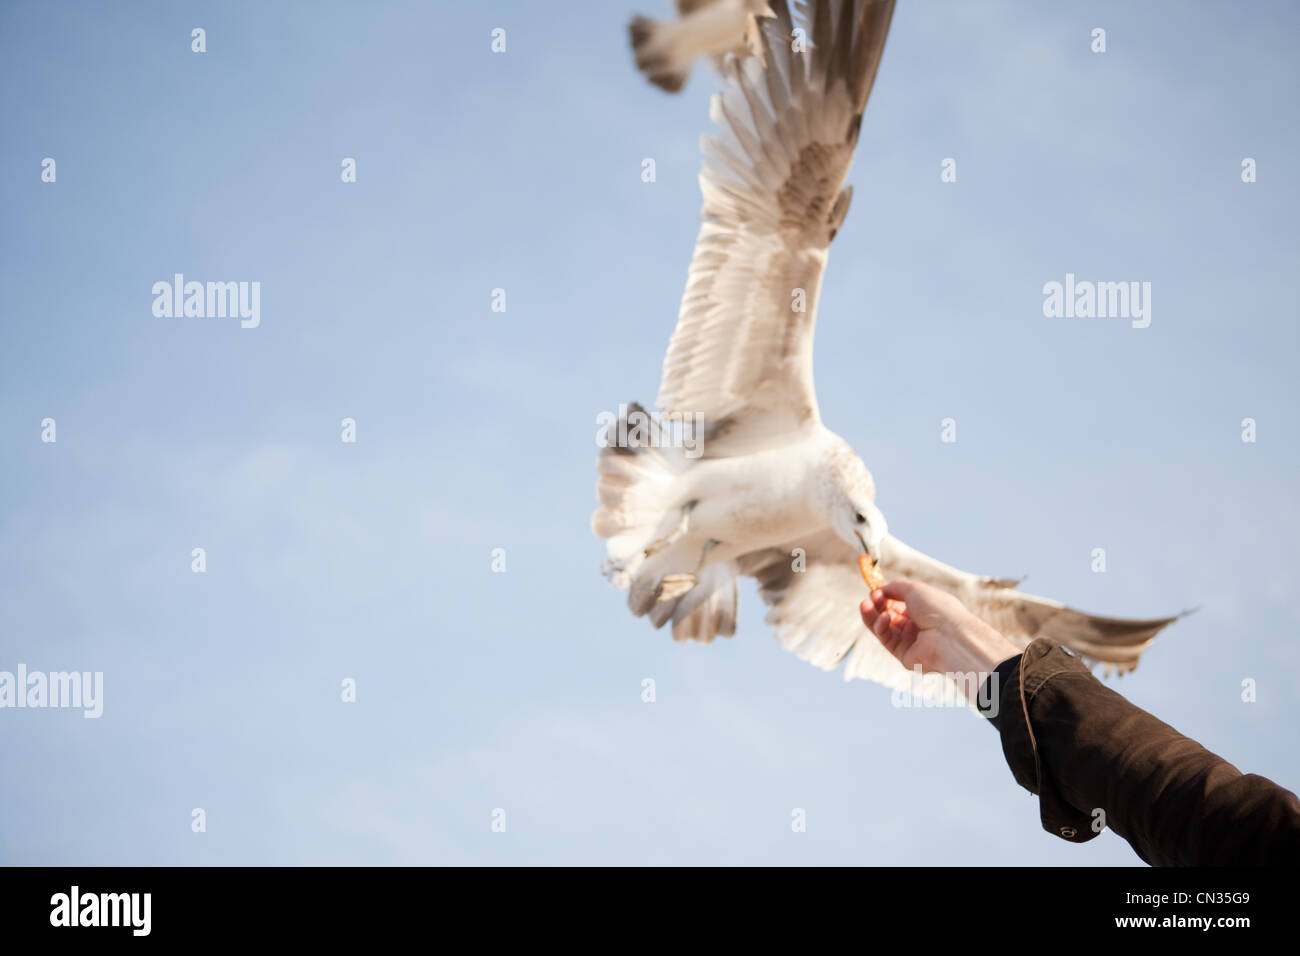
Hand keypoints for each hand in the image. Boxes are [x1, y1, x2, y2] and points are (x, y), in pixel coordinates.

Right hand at [859, 579, 1019, 677]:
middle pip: (888, 615)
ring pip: (883, 628)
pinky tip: (883, 617)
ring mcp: (910, 641)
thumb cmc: (938, 609)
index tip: (874, 590)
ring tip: (865, 605)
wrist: (950, 636)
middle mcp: (916, 626)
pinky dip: (881, 627)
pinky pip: (887, 640)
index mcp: (923, 610)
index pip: (898, 603)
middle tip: (868, 598)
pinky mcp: (904, 655)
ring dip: (872, 616)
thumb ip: (895, 587)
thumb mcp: (915, 589)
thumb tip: (881, 588)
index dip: (884, 597)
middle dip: (875, 606)